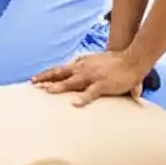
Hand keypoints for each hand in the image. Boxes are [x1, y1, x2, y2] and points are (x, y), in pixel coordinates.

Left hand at [32, 51, 147, 106]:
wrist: (132, 60)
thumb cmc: (116, 62)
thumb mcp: (97, 60)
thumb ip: (87, 64)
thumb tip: (77, 64)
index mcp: (81, 63)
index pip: (60, 69)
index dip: (47, 74)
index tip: (35, 79)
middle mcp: (83, 68)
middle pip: (60, 73)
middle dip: (46, 78)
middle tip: (33, 84)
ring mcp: (92, 76)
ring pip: (71, 82)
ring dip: (58, 86)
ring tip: (47, 91)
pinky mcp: (103, 85)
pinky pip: (90, 93)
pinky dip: (83, 98)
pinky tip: (75, 104)